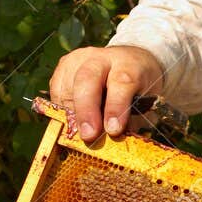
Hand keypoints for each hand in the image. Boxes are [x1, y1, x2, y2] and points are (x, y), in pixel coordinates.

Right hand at [48, 45, 164, 142]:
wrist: (129, 62)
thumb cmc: (138, 89)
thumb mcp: (145, 104)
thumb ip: (130, 121)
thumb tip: (113, 144)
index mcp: (128, 64)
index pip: (121, 81)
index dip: (116, 107)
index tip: (114, 130)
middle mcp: (101, 57)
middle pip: (87, 78)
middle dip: (86, 110)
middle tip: (88, 135)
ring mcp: (78, 59)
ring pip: (67, 85)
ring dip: (70, 114)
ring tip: (77, 134)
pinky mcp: (63, 66)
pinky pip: (57, 90)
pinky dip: (61, 110)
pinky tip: (70, 122)